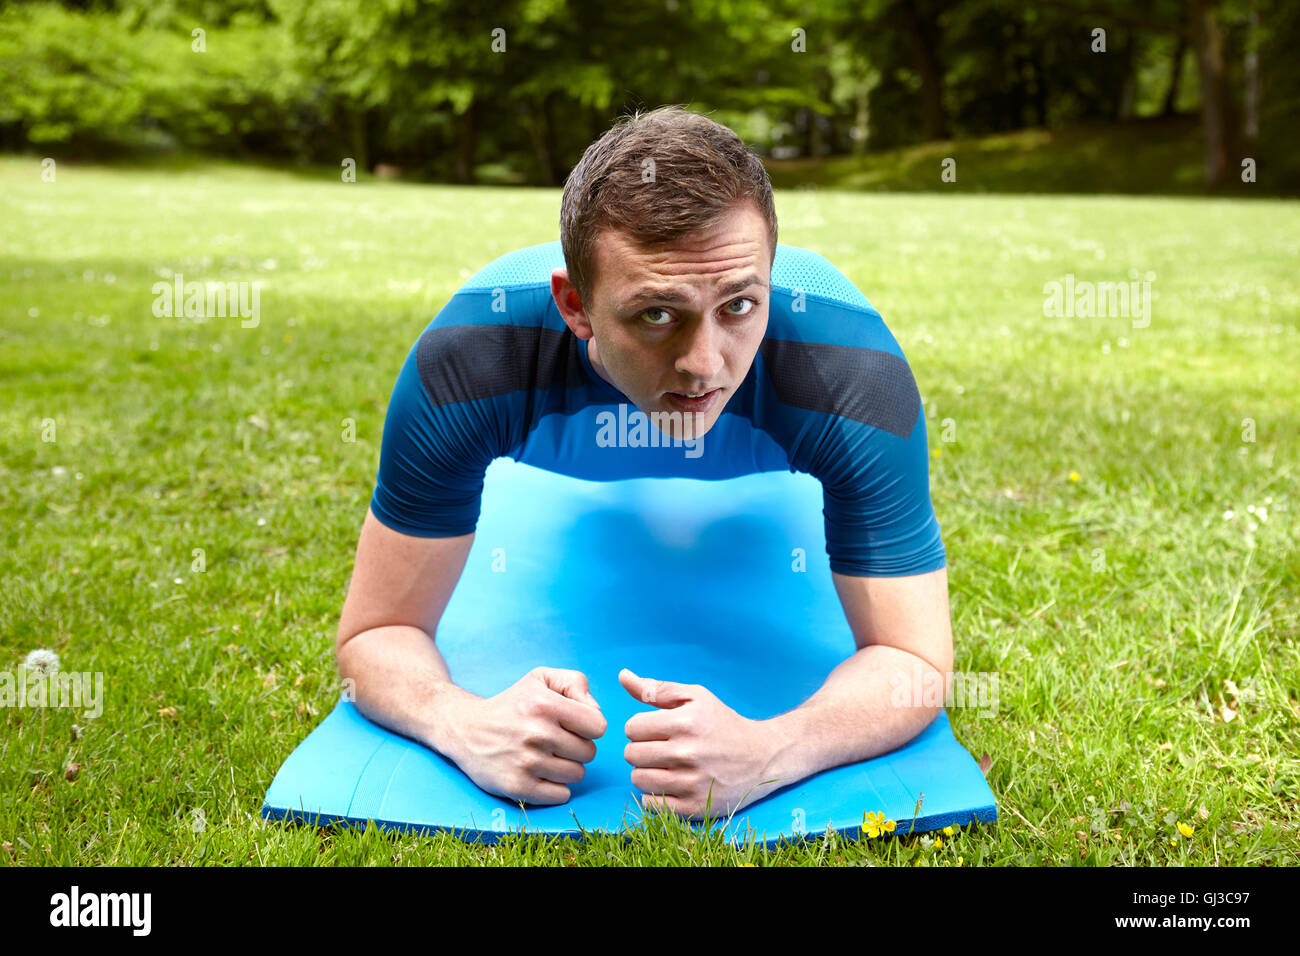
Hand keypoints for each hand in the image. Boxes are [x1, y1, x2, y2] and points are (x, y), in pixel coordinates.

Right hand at [444, 666, 605, 805]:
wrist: (466, 729)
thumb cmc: (511, 703)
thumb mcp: (541, 678)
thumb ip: (575, 683)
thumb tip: (596, 711)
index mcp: (545, 704)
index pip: (598, 726)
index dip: (588, 726)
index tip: (572, 725)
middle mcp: (537, 733)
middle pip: (589, 753)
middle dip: (577, 747)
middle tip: (555, 741)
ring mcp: (527, 762)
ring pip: (577, 775)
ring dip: (566, 768)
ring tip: (546, 756)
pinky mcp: (518, 786)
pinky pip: (561, 795)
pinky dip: (555, 788)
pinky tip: (540, 774)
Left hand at [619, 668, 789, 819]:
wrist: (761, 758)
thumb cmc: (723, 724)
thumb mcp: (695, 697)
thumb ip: (656, 689)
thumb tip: (623, 676)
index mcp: (685, 723)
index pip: (632, 728)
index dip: (641, 727)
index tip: (656, 729)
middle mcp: (687, 754)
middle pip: (631, 754)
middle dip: (641, 748)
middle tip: (661, 747)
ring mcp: (690, 783)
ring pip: (638, 779)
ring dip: (646, 772)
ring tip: (665, 765)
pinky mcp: (693, 808)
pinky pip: (650, 804)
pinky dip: (655, 795)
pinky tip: (670, 784)